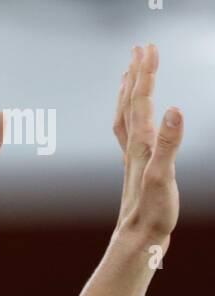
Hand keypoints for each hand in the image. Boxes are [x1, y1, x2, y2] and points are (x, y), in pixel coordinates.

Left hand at [112, 44, 181, 248]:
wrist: (138, 241)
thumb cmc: (152, 213)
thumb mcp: (164, 177)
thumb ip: (169, 144)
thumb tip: (176, 109)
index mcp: (141, 145)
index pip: (142, 101)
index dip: (146, 73)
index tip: (149, 47)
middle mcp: (133, 149)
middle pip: (130, 103)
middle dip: (136, 74)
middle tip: (139, 48)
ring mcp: (133, 159)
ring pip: (126, 118)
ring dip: (129, 93)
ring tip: (130, 75)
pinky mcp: (136, 171)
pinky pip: (129, 135)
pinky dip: (130, 119)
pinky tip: (135, 120)